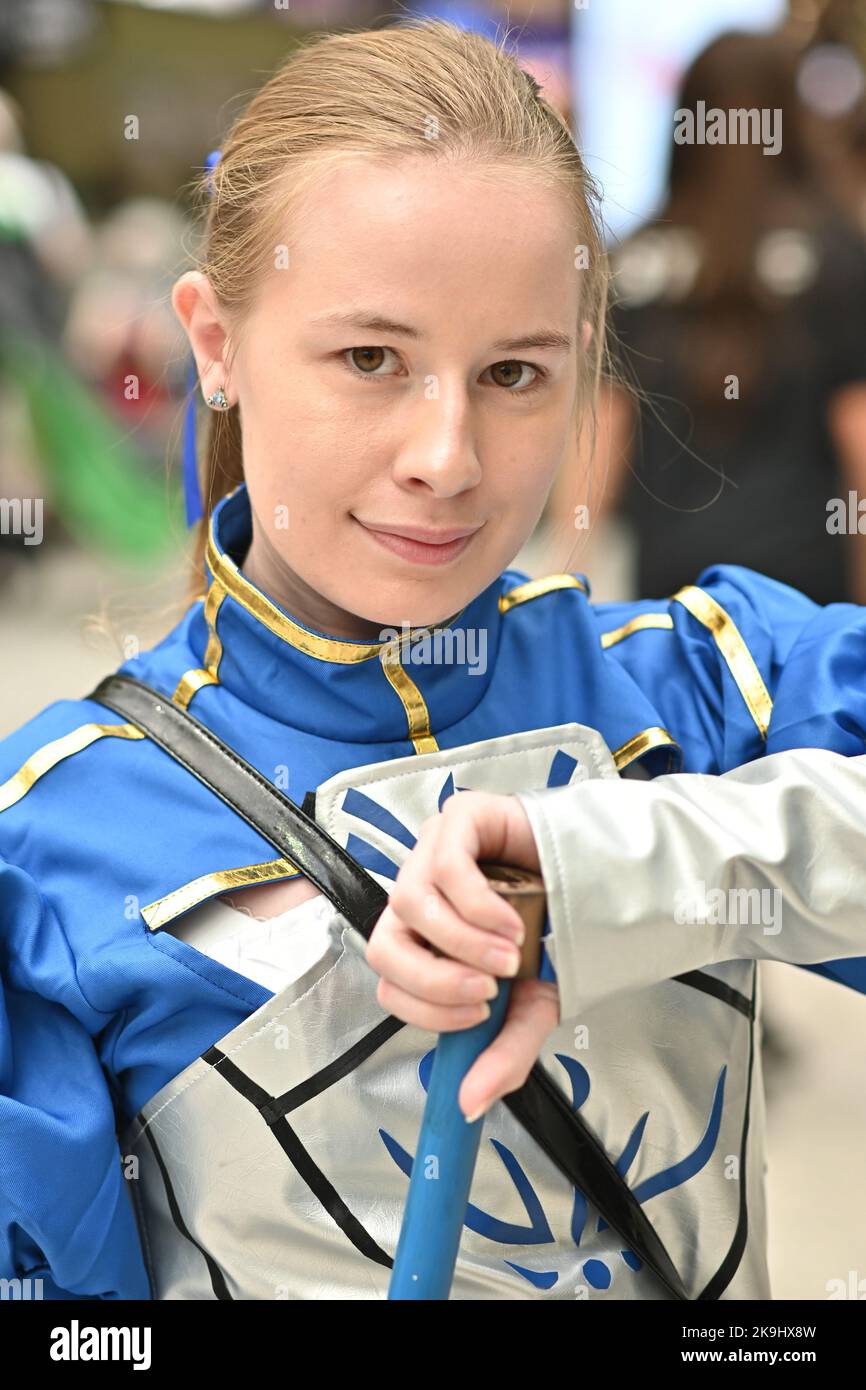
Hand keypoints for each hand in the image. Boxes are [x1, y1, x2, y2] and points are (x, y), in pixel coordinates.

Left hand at [365, 790, 559, 1122]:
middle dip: (434, 981)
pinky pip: (445, 864)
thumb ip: (500, 1056)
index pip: (388, 981)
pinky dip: (477, 904)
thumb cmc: (556, 933)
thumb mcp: (531, 1007)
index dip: (427, 1006)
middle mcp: (419, 895)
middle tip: (487, 991)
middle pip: (382, 945)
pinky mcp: (458, 819)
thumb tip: (468, 1104)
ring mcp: (432, 851)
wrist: (602, 879)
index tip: (479, 1012)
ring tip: (510, 953)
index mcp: (423, 940)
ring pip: (408, 903)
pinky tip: (511, 922)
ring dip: (462, 942)